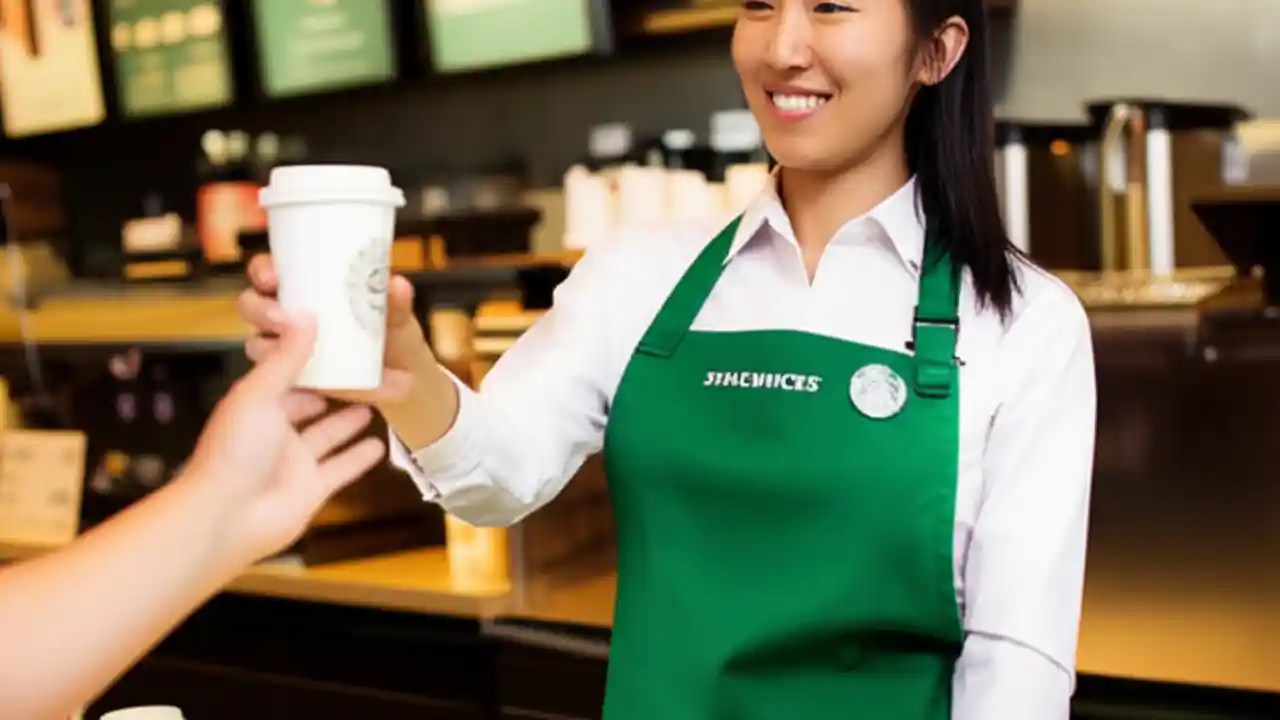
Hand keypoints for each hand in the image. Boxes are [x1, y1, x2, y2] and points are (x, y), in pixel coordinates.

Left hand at [185, 314, 385, 566]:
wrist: (226, 517)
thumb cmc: (233, 452)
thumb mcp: (260, 394)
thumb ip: (288, 358)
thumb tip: (306, 315)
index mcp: (255, 405)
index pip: (284, 375)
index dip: (305, 357)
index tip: (332, 337)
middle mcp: (274, 432)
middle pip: (307, 405)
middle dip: (330, 389)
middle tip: (360, 368)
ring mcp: (293, 462)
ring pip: (327, 435)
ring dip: (348, 421)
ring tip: (374, 400)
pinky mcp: (311, 488)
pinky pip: (341, 469)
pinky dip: (359, 458)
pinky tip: (380, 445)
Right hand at [238, 253, 433, 407]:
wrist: (407, 380)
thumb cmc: (395, 335)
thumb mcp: (397, 317)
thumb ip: (396, 302)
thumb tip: (396, 283)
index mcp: (307, 291)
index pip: (270, 273)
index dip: (263, 270)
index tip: (273, 276)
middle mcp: (290, 318)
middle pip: (252, 305)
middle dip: (257, 307)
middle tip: (280, 315)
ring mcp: (288, 351)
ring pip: (257, 343)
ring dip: (264, 344)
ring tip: (286, 348)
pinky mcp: (295, 382)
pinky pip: (275, 381)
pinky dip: (279, 379)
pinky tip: (296, 380)